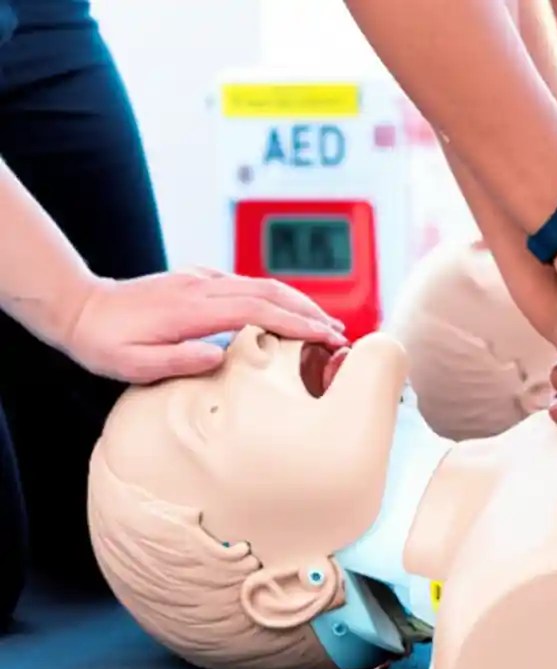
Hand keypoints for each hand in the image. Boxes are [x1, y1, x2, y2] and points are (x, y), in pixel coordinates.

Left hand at [62, 268, 346, 383]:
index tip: (326, 339)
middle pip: (271, 292)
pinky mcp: (198, 280)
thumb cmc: (104, 342)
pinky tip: (287, 309)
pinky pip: (247, 284)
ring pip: (263, 284)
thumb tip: (219, 356)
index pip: (259, 311)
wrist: (79, 307)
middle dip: (310, 312)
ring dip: (298, 302)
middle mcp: (203, 287)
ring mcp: (201, 280)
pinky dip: (276, 296)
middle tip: (340, 334)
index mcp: (192, 309)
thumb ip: (176, 359)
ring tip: (324, 323)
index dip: (297, 324)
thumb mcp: (132, 364)